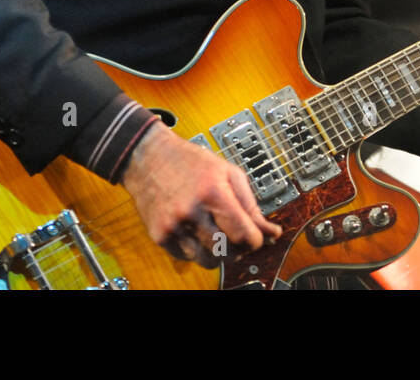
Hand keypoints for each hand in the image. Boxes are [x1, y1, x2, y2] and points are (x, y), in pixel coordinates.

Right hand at [121, 121, 282, 266]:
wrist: (148, 157)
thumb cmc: (191, 162)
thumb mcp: (228, 173)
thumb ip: (251, 205)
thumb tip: (271, 233)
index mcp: (213, 193)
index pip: (243, 236)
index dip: (255, 240)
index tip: (254, 236)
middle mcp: (191, 212)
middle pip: (227, 252)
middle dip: (238, 247)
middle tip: (236, 235)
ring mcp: (173, 226)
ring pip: (208, 261)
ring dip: (218, 253)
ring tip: (217, 234)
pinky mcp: (159, 236)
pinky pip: (187, 258)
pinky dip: (197, 250)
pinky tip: (198, 232)